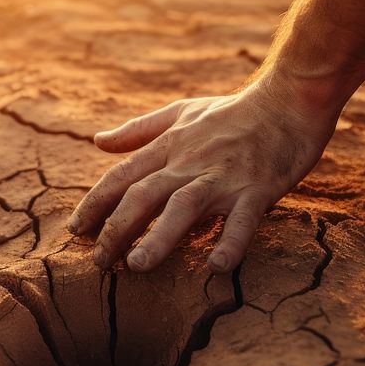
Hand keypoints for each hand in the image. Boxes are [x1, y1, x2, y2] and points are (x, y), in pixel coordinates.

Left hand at [67, 75, 336, 272]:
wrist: (289, 99)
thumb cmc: (234, 111)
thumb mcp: (180, 112)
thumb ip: (138, 130)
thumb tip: (98, 141)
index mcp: (169, 146)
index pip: (121, 177)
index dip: (95, 204)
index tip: (75, 230)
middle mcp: (189, 162)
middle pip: (143, 195)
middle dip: (116, 229)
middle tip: (99, 262)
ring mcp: (223, 176)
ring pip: (183, 206)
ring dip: (158, 237)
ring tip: (137, 266)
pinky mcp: (257, 188)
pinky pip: (242, 219)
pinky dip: (230, 241)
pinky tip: (217, 266)